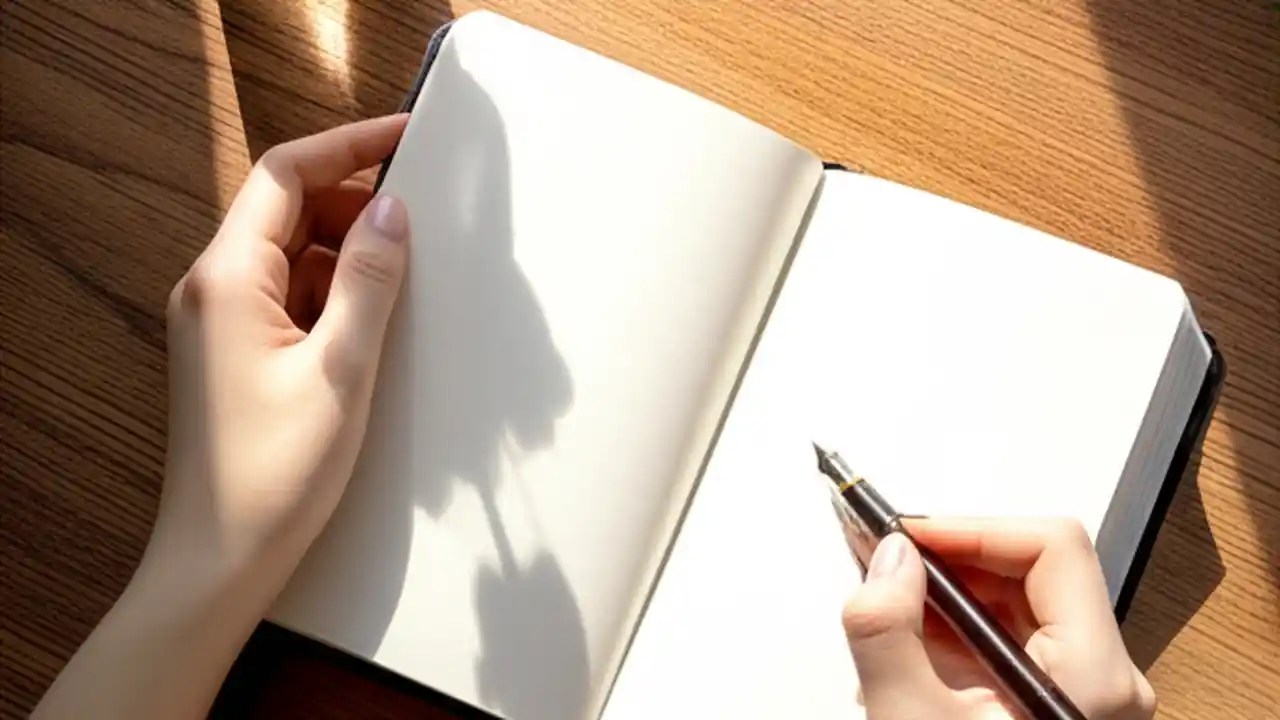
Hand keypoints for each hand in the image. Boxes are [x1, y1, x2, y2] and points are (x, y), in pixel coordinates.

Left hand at [35, 115, 410, 719]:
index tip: (404, 135)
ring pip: (292, 253)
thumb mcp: (342, 368)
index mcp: (227, 278)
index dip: (347, 145)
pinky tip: (376, 318)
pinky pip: (289, 294)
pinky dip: (334, 291)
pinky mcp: (237, 352)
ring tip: (408, 275)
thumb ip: (369, 282)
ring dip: (348, 252)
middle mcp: (213, 287)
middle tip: (421, 218)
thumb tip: (393, 211)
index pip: (284, 174)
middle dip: (354, 202)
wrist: (222, 557)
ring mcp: (222, 321)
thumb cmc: (276, 472)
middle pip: (287, 209)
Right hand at [842, 519, 1156, 719]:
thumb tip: (890, 561)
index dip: (971, 528)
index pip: (1051, 548)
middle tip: (886, 553)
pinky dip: (956, 620)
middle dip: (950, 555)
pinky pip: (1010, 632)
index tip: (910, 535)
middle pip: (1033, 568)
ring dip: (947, 585)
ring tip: (886, 588)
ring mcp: (1081, 690)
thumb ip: (888, 631)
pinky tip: (907, 625)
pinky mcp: (1051, 700)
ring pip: (1019, 597)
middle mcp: (1103, 677)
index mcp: (1091, 676)